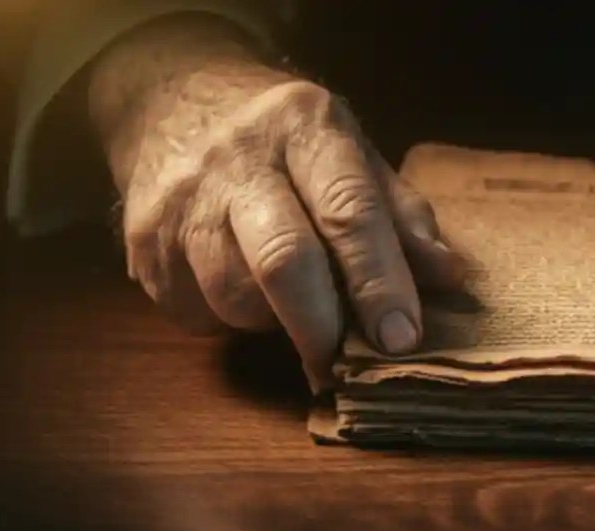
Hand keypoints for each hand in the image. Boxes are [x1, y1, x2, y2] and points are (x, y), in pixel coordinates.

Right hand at [88, 16, 465, 390]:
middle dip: (322, 328)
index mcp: (306, 128)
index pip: (349, 212)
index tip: (401, 339)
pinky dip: (229, 318)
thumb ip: (402, 217)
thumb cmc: (283, 141)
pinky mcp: (144, 242)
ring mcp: (182, 200)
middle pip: (284, 260)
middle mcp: (238, 157)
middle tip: (345, 367)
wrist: (169, 100)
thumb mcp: (351, 153)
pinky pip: (198, 312)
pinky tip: (238, 285)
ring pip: (236, 297)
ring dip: (274, 322)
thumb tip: (450, 278)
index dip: (380, 283)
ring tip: (287, 301)